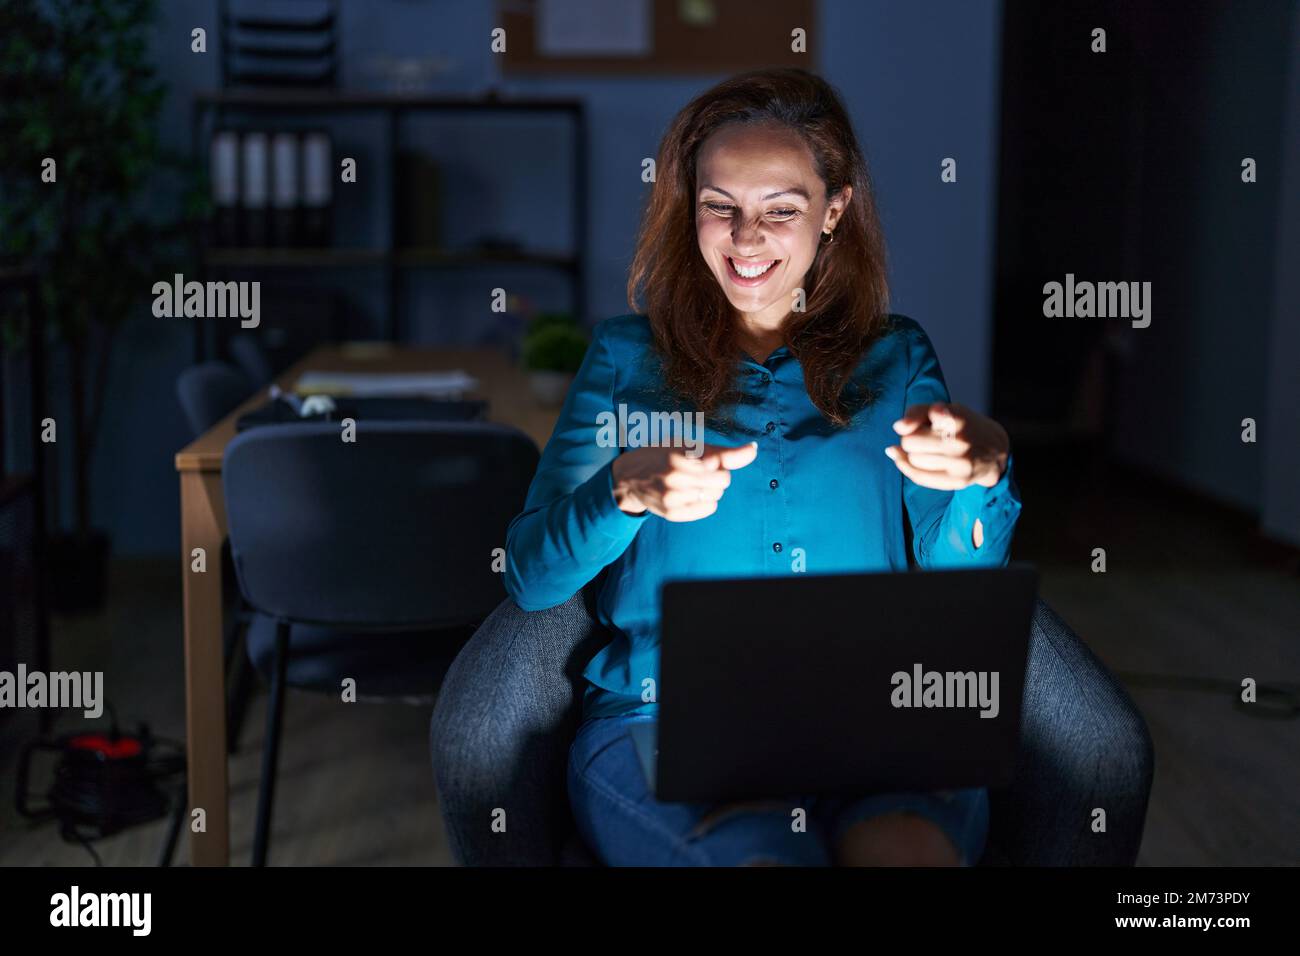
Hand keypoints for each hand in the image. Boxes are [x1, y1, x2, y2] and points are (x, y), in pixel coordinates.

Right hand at [611, 442, 757, 520]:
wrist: (630, 478)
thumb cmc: (664, 456)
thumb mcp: (687, 445)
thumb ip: (723, 451)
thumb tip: (754, 449)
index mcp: (677, 455)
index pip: (718, 462)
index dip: (715, 461)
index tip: (705, 460)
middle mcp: (674, 477)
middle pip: (723, 480)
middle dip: (717, 475)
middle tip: (699, 471)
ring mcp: (672, 497)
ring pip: (717, 495)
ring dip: (711, 489)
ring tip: (692, 483)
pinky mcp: (673, 513)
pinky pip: (709, 509)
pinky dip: (707, 502)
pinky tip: (691, 495)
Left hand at [885, 401, 1008, 490]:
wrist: (994, 450)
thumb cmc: (962, 426)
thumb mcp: (945, 409)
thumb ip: (917, 412)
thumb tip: (898, 428)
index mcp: (959, 418)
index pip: (924, 417)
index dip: (915, 420)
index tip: (923, 421)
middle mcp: (961, 441)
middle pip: (910, 442)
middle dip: (910, 438)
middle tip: (921, 436)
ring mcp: (960, 464)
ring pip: (913, 459)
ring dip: (912, 454)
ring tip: (925, 449)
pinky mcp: (956, 481)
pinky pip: (919, 477)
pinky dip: (907, 467)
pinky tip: (906, 460)